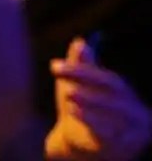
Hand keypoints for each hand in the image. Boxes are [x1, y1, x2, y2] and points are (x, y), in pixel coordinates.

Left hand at [46, 39, 151, 160]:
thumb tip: (79, 42)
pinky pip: (108, 133)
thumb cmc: (83, 113)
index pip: (109, 80)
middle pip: (113, 93)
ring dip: (89, 101)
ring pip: (113, 113)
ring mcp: (133, 132)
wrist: (81, 149)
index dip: (83, 70)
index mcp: (127, 96)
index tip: (55, 66)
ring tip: (68, 93)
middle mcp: (136, 113)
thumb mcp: (80, 89)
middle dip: (86, 81)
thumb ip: (82, 68)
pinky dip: (90, 120)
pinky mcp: (122, 148)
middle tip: (59, 72)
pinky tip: (73, 111)